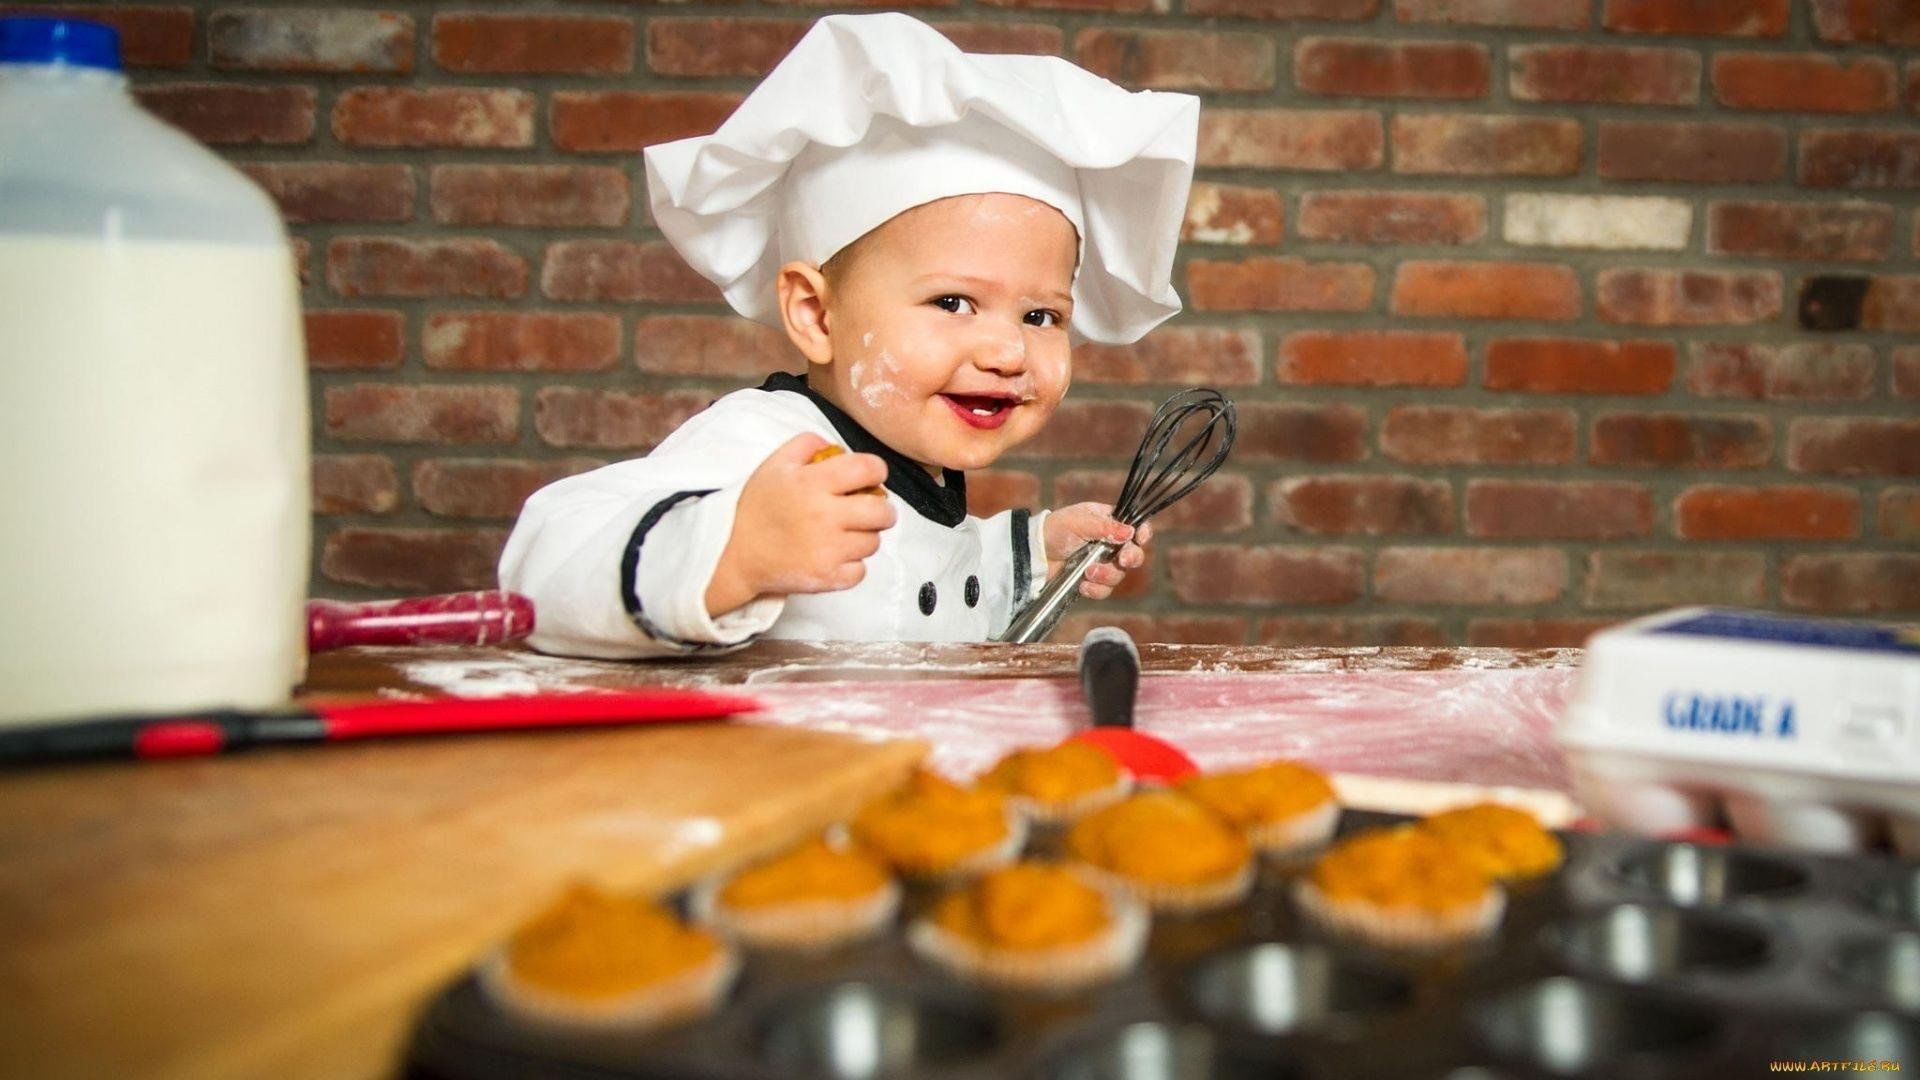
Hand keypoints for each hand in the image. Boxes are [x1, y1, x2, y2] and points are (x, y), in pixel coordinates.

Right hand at [706, 433, 893, 616]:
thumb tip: (837, 447)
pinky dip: (853, 564)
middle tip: (870, 509)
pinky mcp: (826, 578)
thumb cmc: (756, 507)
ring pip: (874, 542)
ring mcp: (827, 551)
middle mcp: (824, 516)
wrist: (733, 553)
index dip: (876, 470)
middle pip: (882, 511)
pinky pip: (861, 571)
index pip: (869, 469)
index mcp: (812, 483)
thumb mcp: (775, 464)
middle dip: (882, 508)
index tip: (870, 477)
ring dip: (865, 536)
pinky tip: (836, 554)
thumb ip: (807, 444)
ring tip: (846, 533)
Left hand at [1043, 502, 1151, 600]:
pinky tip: (1083, 584)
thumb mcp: (1078, 522)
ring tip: (1088, 572)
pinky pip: (1105, 589)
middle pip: (1134, 553)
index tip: (1139, 539)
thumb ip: (1104, 527)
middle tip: (1122, 560)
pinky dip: (1096, 589)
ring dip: (1107, 575)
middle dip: (1131, 558)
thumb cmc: (1053, 530)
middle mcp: (1109, 543)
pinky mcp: (1092, 580)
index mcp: (1108, 521)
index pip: (1135, 526)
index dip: (1142, 533)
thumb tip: (1129, 532)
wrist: (1033, 555)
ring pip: (1120, 574)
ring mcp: (1102, 563)